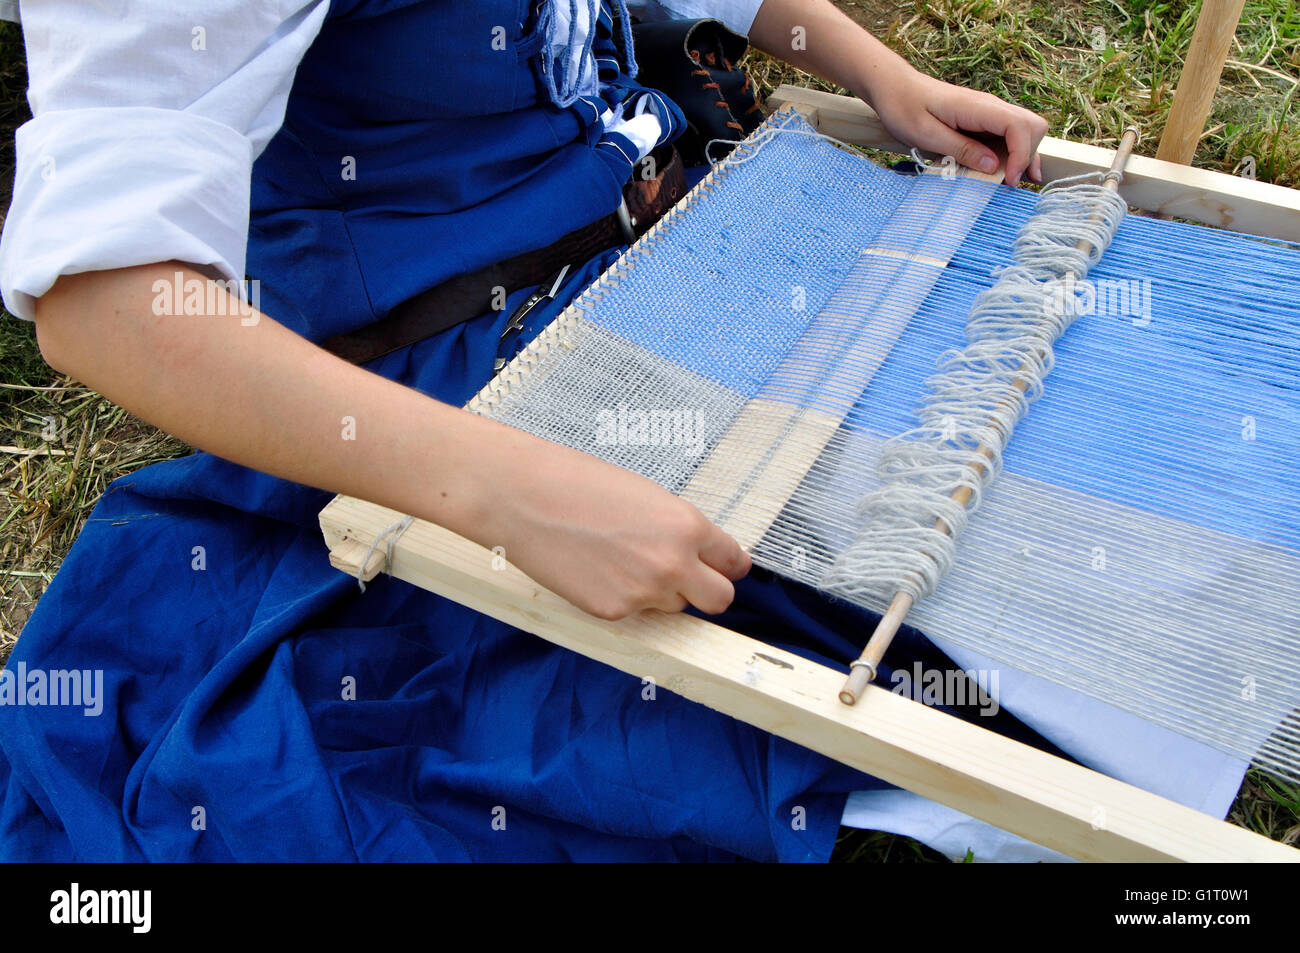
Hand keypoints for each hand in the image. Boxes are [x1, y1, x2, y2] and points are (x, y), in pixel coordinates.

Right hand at [484, 435, 751, 620]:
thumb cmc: (578, 483)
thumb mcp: (646, 495)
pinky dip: (622, 597)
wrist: (522, 496)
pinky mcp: (611, 612)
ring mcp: (642, 593)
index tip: (722, 567)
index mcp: (687, 527)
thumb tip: (696, 553)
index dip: (727, 564)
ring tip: (622, 561)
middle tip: (688, 578)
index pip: (733, 562)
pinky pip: (634, 613)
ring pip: (673, 607)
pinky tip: (596, 570)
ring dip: (661, 593)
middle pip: (719, 600)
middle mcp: (673, 565)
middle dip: (708, 590)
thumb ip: (678, 528)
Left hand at [868, 67, 1048, 185]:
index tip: (1008, 179)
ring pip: (1025, 130)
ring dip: (1024, 155)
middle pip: (1033, 126)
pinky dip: (1012, 152)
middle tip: (1009, 182)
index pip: (1020, 126)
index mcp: (978, 107)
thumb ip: (961, 149)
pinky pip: (1009, 135)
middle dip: (1028, 155)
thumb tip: (994, 167)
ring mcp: (989, 113)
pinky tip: (1008, 171)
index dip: (1022, 155)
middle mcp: (990, 107)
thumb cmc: (904, 108)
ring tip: (1012, 181)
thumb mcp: (927, 134)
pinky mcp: (983, 121)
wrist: (894, 87)